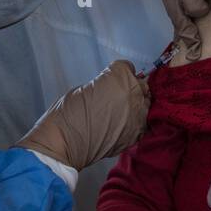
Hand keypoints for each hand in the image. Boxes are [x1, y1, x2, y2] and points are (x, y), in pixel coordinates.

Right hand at [16, 60, 148, 170]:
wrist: (65, 142)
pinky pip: (142, 122)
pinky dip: (134, 122)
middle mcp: (135, 93)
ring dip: (135, 105)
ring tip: (119, 112)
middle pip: (141, 84)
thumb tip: (113, 90)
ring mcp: (139, 115)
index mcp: (121, 77)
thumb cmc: (68, 112)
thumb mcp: (85, 87)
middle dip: (130, 88)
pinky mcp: (138, 134)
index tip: (109, 80)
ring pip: (145, 104)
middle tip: (116, 96)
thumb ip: (106, 85)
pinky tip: (120, 126)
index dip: (117, 74)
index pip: (128, 67)